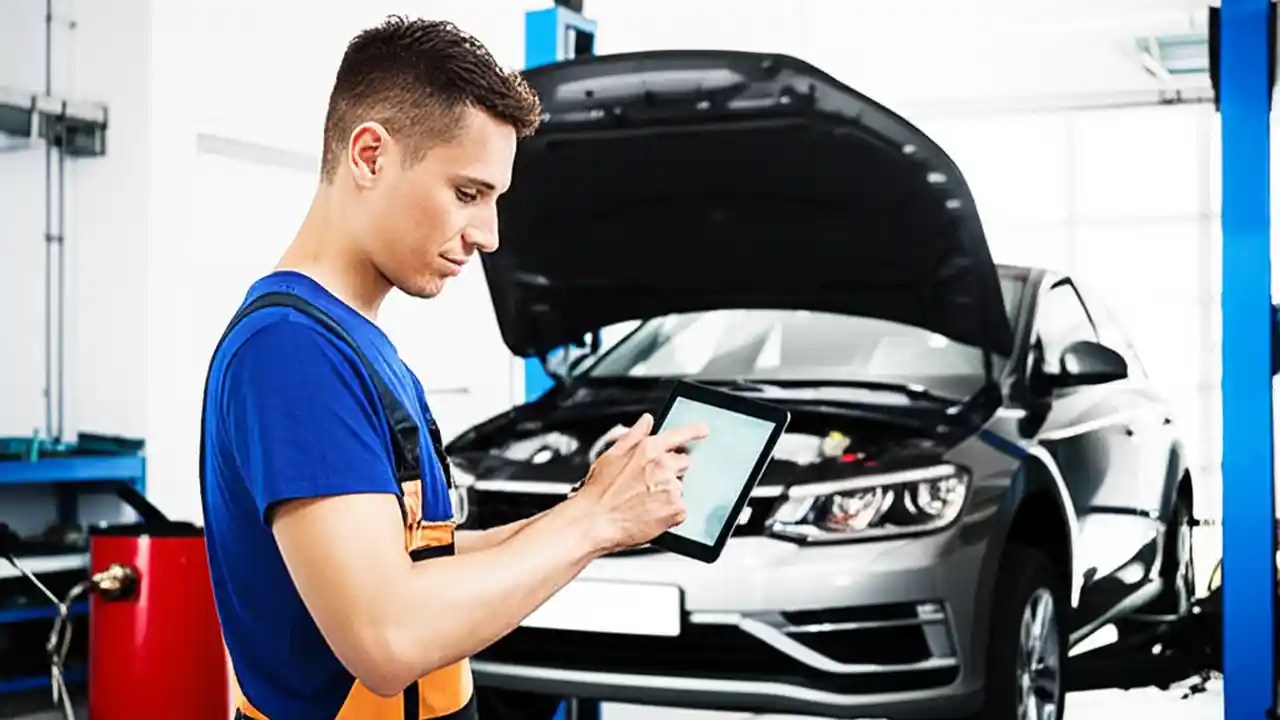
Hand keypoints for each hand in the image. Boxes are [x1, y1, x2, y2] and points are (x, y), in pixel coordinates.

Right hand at [574, 413, 708, 553]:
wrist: (594, 523)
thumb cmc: (598, 492)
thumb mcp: (611, 455)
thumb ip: (634, 435)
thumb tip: (646, 421)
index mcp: (648, 449)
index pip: (678, 435)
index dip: (693, 431)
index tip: (704, 429)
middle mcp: (663, 466)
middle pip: (682, 463)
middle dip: (670, 472)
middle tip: (647, 484)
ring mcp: (672, 488)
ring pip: (680, 487)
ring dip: (668, 493)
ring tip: (644, 501)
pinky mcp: (676, 510)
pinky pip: (681, 508)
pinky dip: (670, 512)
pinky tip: (651, 513)